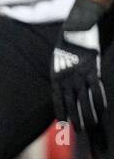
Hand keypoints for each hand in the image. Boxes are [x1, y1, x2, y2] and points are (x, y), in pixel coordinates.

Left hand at [51, 0, 107, 130]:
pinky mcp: (92, 68)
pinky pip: (96, 88)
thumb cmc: (67, 42)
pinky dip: (99, 99)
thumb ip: (60, 73)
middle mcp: (66, 77)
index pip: (57, 99)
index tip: (63, 125)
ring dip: (88, 113)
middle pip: (71, 102)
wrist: (78, 27)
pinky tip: (102, 109)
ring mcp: (80, 74)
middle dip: (75, 118)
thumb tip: (63, 85)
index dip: (61, 112)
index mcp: (56, 76)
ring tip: (90, 126)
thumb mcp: (57, 59)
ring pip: (84, 99)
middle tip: (79, 132)